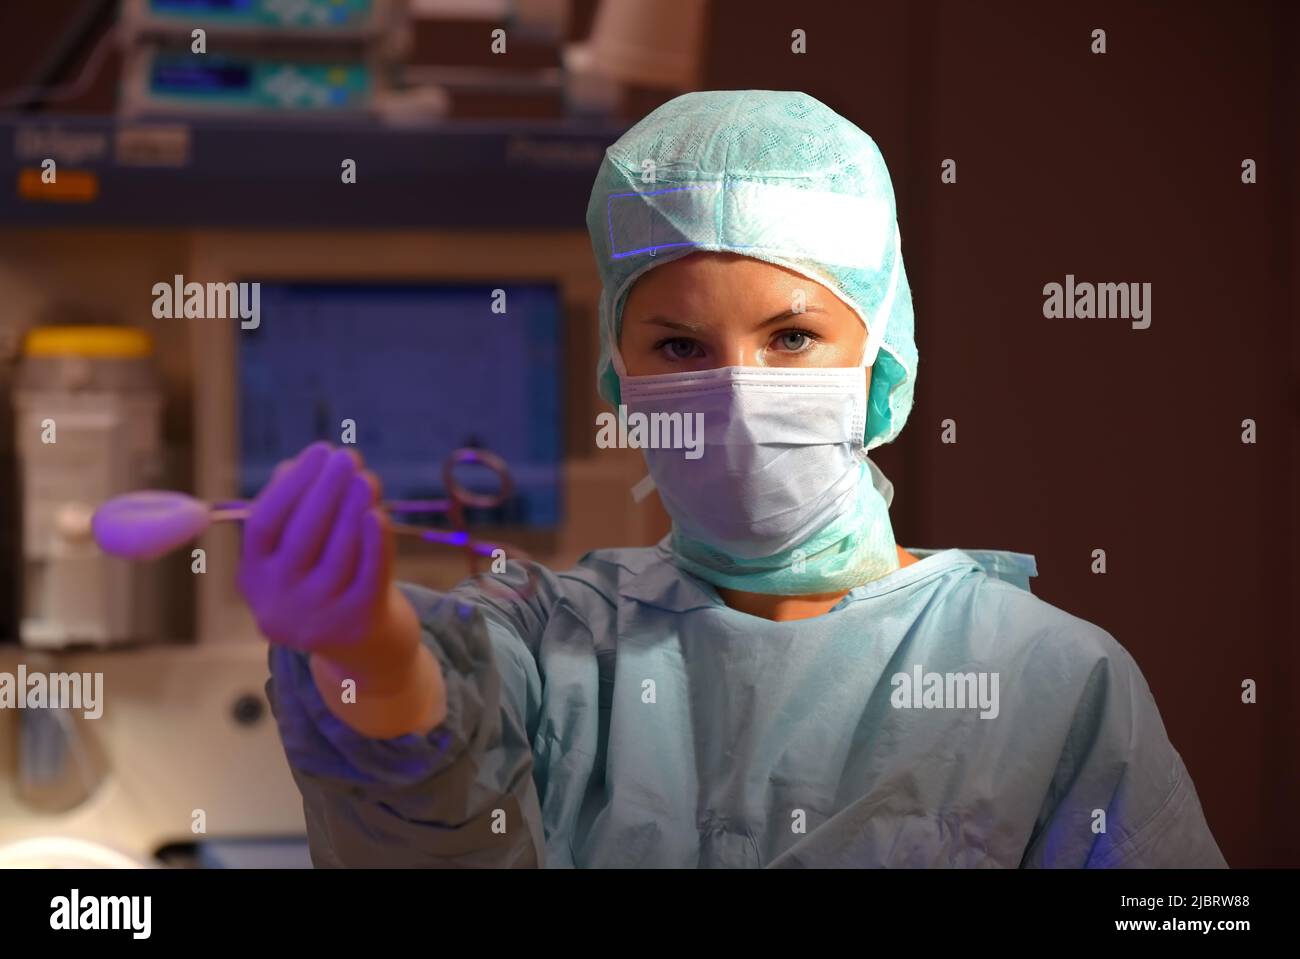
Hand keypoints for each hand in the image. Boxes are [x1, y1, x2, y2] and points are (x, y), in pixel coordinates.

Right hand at [237, 441, 395, 663]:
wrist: (365, 651)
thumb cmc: (330, 583)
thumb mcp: (299, 555)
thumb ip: (294, 512)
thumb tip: (296, 466)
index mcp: (252, 579)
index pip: (264, 524)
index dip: (292, 484)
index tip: (319, 451)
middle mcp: (277, 603)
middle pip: (301, 536)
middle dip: (326, 489)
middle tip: (348, 456)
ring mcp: (316, 618)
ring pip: (336, 553)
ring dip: (353, 509)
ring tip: (367, 477)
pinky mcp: (356, 625)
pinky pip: (367, 575)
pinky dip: (374, 542)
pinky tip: (378, 513)